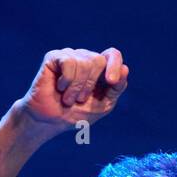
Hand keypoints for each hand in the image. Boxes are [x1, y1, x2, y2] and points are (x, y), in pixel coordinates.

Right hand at [13, 46, 128, 134]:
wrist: (51, 122)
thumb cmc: (77, 114)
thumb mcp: (104, 105)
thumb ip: (116, 88)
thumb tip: (125, 69)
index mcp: (99, 68)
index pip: (113, 55)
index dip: (114, 65)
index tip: (111, 81)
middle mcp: (84, 58)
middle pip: (98, 60)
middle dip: (90, 85)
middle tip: (80, 99)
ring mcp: (69, 56)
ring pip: (84, 62)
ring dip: (77, 88)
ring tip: (68, 98)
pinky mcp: (54, 57)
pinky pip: (69, 62)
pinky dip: (67, 81)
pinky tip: (60, 87)